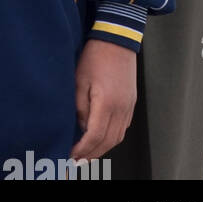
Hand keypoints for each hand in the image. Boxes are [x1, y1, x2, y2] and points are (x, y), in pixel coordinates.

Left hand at [71, 38, 136, 160]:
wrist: (117, 41)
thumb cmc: (94, 57)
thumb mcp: (79, 80)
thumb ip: (80, 106)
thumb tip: (81, 126)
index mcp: (107, 104)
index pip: (94, 136)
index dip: (83, 149)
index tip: (71, 155)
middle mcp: (121, 109)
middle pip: (108, 142)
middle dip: (92, 154)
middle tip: (77, 160)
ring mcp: (128, 107)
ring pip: (117, 137)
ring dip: (103, 148)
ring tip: (88, 153)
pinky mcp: (131, 104)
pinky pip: (122, 128)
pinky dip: (111, 137)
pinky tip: (101, 138)